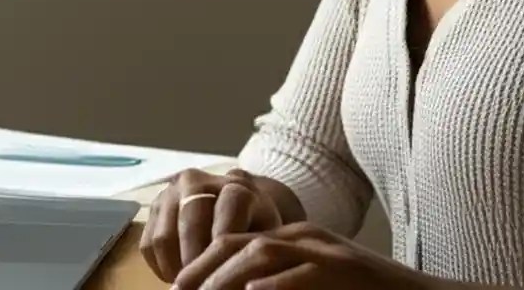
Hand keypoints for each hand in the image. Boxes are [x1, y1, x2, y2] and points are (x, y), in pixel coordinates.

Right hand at [140, 168, 292, 282]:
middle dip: (195, 266)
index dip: (220, 261)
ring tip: (192, 283)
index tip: (222, 281)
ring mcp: (170, 192)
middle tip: (201, 288)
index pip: (222, 228)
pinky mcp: (153, 206)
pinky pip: (148, 244)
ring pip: (163, 238)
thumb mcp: (267, 233)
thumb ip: (253, 250)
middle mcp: (197, 181)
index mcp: (234, 187)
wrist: (239, 200)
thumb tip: (237, 276)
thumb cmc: (256, 222)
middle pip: (188, 229)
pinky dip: (160, 266)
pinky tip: (179, 274)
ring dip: (175, 269)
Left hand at [171, 221, 456, 289]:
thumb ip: (283, 283)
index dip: (201, 264)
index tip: (176, 287)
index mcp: (297, 239)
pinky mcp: (348, 272)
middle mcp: (307, 238)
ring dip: (226, 279)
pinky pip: (304, 275)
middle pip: (240, 244)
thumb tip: (246, 289)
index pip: (236, 242)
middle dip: (203, 270)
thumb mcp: (318, 283)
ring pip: (262, 255)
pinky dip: (274, 286)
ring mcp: (328, 253)